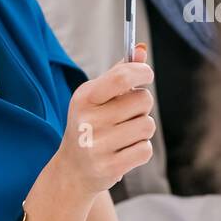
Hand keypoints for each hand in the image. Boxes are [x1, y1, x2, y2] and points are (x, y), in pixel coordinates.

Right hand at [50, 44, 154, 195]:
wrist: (73, 170)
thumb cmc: (90, 125)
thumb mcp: (97, 98)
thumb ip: (119, 73)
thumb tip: (140, 49)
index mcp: (84, 98)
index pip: (121, 77)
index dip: (142, 71)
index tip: (147, 74)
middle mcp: (88, 120)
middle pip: (143, 100)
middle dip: (143, 106)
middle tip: (128, 114)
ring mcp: (98, 145)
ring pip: (147, 126)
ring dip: (142, 129)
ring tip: (124, 135)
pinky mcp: (110, 167)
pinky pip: (145, 149)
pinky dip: (140, 150)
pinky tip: (123, 152)